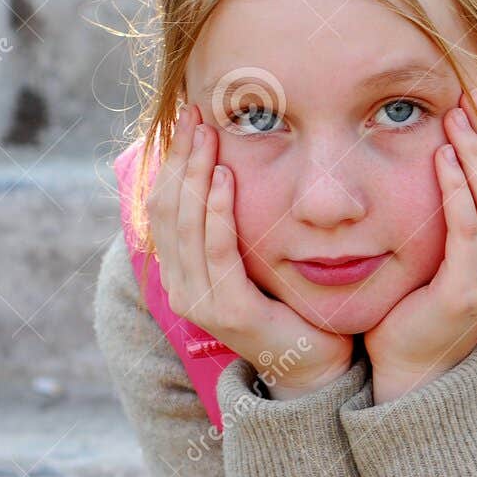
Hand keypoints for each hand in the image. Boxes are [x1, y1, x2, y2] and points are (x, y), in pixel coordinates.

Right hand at [148, 102, 355, 399]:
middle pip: (166, 206)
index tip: (186, 117)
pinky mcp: (226, 310)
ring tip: (206, 134)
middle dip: (179, 156)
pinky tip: (226, 177)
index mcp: (180, 269)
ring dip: (195, 172)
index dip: (170, 159)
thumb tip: (228, 166)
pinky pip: (217, 250)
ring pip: (185, 223)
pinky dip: (218, 211)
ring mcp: (197, 299)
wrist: (314, 364)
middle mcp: (179, 283)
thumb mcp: (255, 257)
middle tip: (192, 113)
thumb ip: (234, 223)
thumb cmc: (289, 304)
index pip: (162, 203)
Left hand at [364, 87, 476, 403]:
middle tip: (471, 93)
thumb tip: (468, 143)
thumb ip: (473, 202)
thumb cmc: (430, 295)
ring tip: (455, 117)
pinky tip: (442, 159)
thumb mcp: (462, 243)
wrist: (415, 362)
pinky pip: (468, 228)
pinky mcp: (470, 289)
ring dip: (476, 152)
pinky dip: (457, 189)